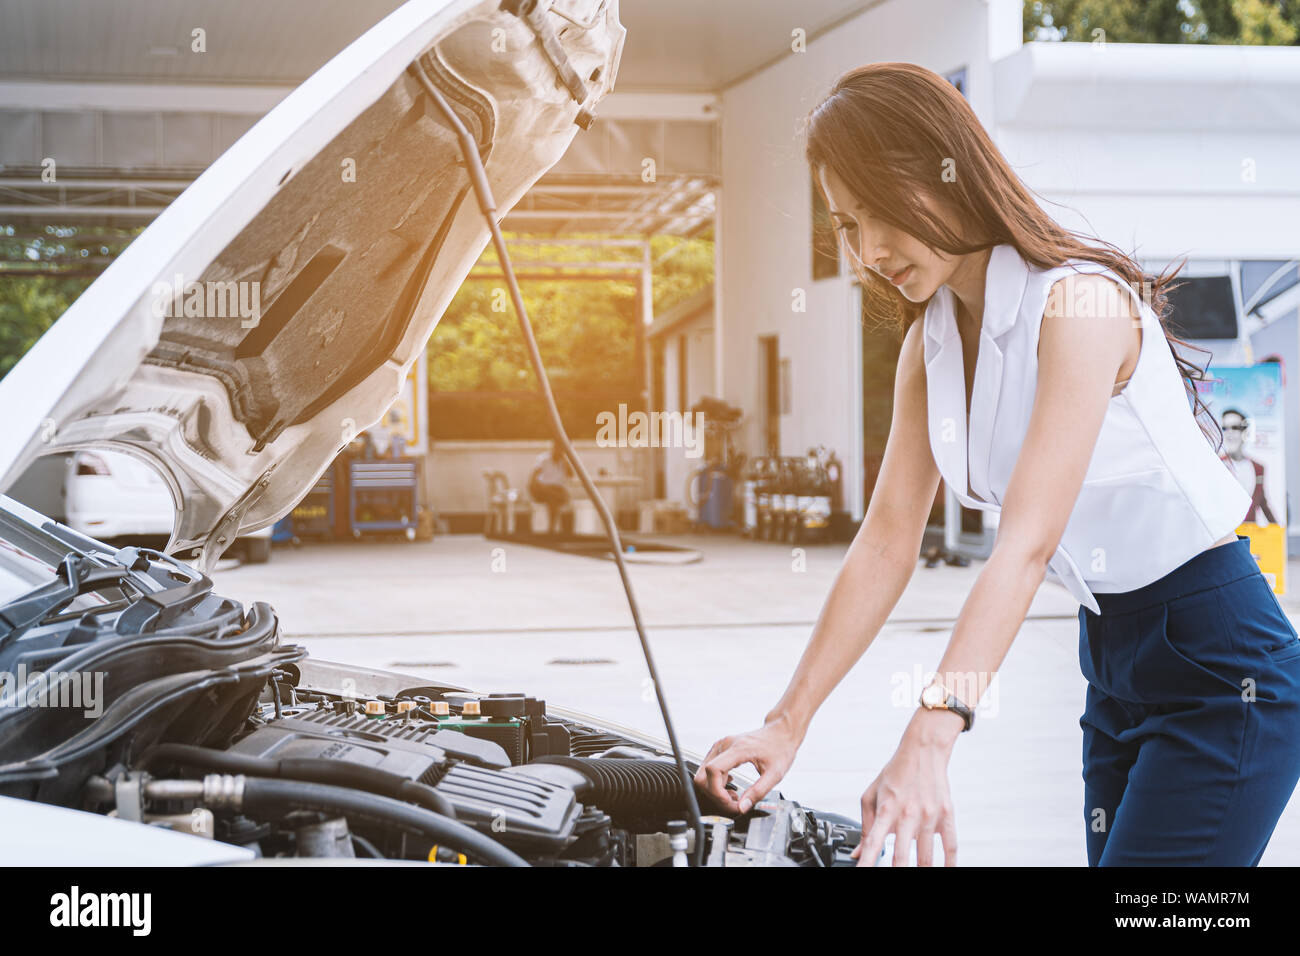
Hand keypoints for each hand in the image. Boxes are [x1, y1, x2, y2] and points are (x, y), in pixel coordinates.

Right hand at [693, 714, 802, 813]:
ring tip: (734, 796)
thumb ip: (758, 792)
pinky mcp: (720, 750)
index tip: (731, 803)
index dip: (718, 792)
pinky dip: (716, 783)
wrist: (781, 732)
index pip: (713, 771)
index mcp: (737, 749)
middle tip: (733, 803)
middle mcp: (724, 745)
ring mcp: (720, 746)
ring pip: (704, 774)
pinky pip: (709, 770)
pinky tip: (731, 787)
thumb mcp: (775, 774)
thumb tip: (742, 808)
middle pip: (703, 776)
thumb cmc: (780, 749)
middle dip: (715, 795)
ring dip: (715, 790)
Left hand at [850, 710, 959, 866]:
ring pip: (926, 855)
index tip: (862, 871)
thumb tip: (858, 853)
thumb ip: (865, 826)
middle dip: (897, 871)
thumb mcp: (872, 795)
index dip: (868, 861)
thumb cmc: (896, 774)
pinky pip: (950, 845)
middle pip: (901, 854)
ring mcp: (929, 815)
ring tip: (916, 874)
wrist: (923, 751)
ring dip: (921, 870)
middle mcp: (908, 814)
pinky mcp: (947, 815)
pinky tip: (945, 870)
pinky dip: (948, 863)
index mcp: (887, 809)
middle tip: (893, 878)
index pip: (873, 842)